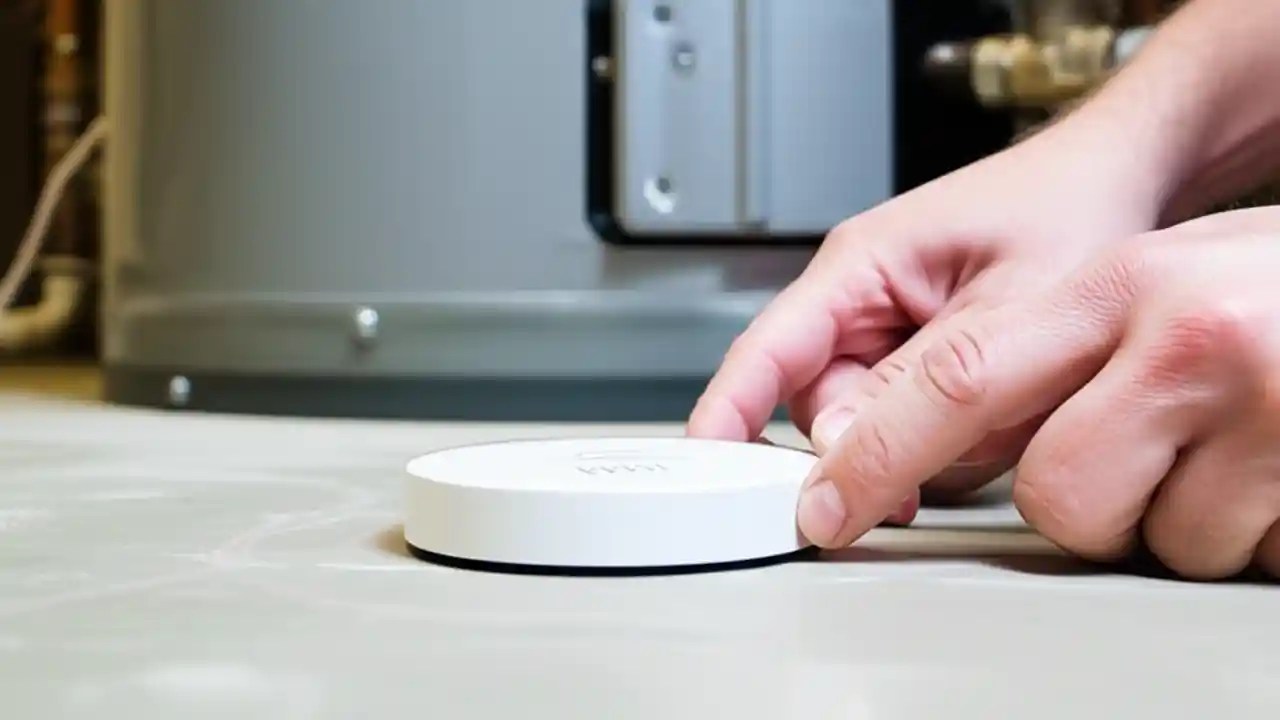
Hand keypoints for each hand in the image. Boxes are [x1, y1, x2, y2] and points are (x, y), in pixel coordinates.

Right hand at [687, 123, 1160, 511]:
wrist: (1123, 183)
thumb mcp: (1008, 305)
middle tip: (922, 477)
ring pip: (870, 423)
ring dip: (927, 442)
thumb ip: (929, 382)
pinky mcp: (927, 360)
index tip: (703, 464)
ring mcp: (893, 332)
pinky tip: (1007, 417)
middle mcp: (862, 300)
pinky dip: (957, 436)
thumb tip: (842, 449)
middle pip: (821, 405)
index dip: (729, 410)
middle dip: (868, 445)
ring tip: (1004, 418)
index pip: (769, 348)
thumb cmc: (1068, 207)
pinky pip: (915, 420)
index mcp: (860, 267)